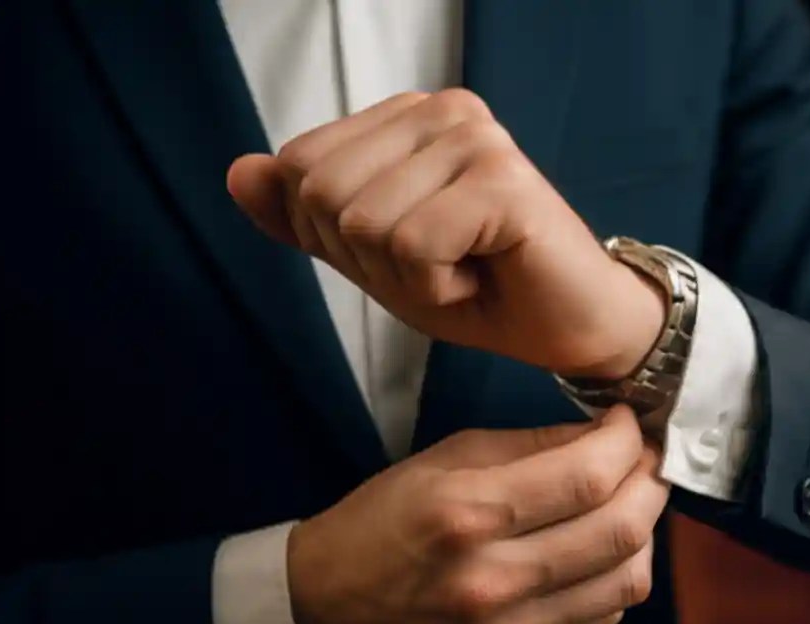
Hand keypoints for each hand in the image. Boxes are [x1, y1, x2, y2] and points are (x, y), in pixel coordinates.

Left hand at [227, 89, 665, 378]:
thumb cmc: (479, 289)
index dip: (334, 237)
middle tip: (438, 267)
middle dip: (367, 260)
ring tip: (463, 272)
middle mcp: (441, 110)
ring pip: (362, 222)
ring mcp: (474, 139)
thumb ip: (304, 217)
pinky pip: (411, 246)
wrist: (571, 327)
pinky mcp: (501, 180)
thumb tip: (238, 172)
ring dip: (405, 279)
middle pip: (321, 192)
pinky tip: (482, 278)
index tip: (408, 252)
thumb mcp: (372, 260)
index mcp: (406, 116)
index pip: (298, 168)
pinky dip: (437, 288)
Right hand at [287, 405, 669, 623]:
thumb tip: (605, 434)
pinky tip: (598, 549)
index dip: (626, 443)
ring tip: (629, 502)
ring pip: (627, 580)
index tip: (628, 424)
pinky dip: (616, 575)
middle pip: (621, 529)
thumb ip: (532, 445)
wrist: (329, 607)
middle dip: (650, 482)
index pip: (586, 477)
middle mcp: (491, 577)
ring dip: (644, 532)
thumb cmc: (385, 520)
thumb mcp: (446, 458)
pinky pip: (603, 617)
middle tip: (644, 459)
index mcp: (465, 512)